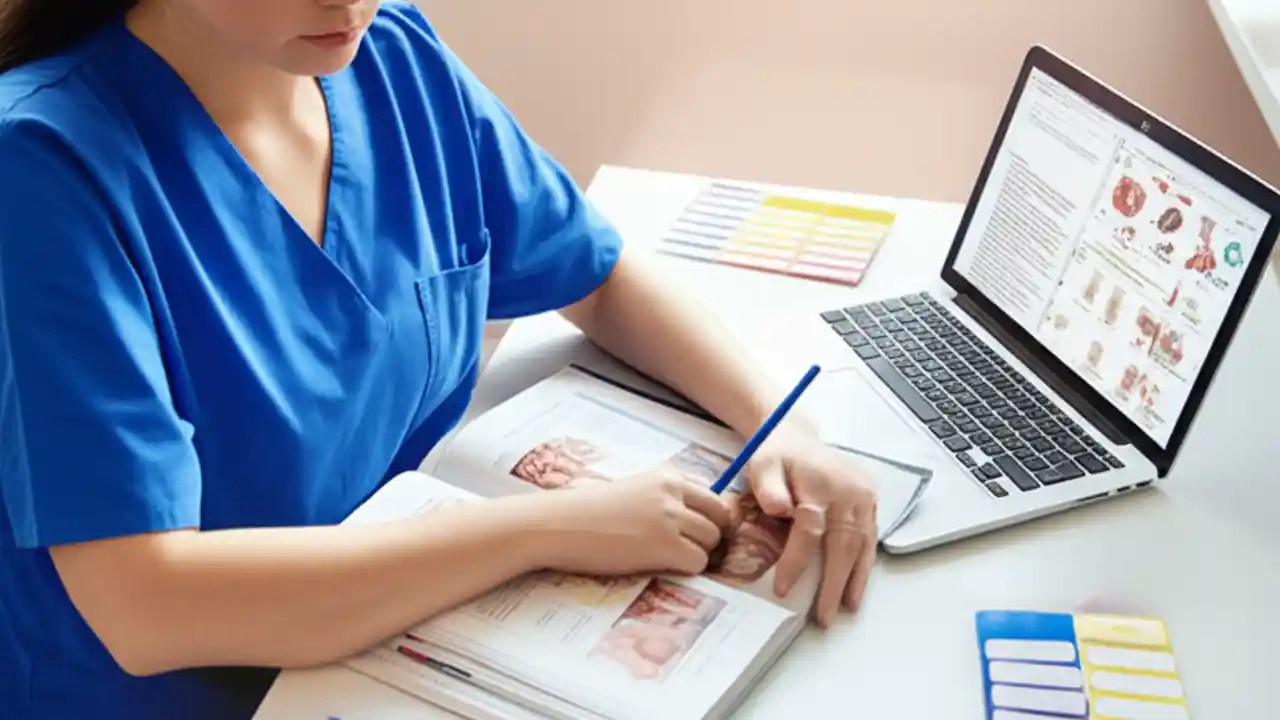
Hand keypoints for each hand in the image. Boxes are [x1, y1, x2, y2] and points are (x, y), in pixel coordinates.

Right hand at [541, 470, 733, 576]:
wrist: (558, 525)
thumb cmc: (586, 511)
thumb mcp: (632, 490)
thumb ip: (663, 497)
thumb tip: (693, 516)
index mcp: (666, 476)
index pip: (712, 494)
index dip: (710, 516)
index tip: (697, 530)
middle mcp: (673, 493)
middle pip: (721, 515)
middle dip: (713, 534)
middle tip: (692, 548)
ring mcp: (671, 518)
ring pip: (712, 540)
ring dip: (697, 553)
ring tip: (668, 558)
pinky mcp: (665, 545)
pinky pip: (698, 562)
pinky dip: (686, 569)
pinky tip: (662, 566)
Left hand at [745, 427, 878, 625]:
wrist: (797, 437)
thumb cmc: (776, 456)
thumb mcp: (762, 465)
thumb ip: (768, 487)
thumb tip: (780, 510)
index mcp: (820, 483)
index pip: (811, 530)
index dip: (797, 561)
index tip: (783, 588)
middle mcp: (848, 491)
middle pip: (843, 544)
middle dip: (833, 583)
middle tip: (823, 616)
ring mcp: (864, 497)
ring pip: (862, 545)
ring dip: (855, 580)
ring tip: (845, 609)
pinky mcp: (871, 502)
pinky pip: (870, 539)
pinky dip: (864, 566)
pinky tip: (856, 589)